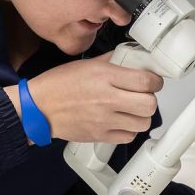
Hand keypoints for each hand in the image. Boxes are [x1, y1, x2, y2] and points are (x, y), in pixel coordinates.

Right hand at [6, 52, 163, 143]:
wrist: (39, 108)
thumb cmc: (58, 85)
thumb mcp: (86, 63)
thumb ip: (111, 61)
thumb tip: (130, 58)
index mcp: (105, 77)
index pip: (146, 81)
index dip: (155, 81)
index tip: (152, 81)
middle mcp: (107, 99)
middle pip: (149, 104)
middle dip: (150, 98)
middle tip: (143, 95)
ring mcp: (104, 120)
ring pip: (143, 123)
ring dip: (142, 115)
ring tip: (133, 109)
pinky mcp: (100, 136)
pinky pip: (129, 137)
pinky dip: (130, 130)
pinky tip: (123, 121)